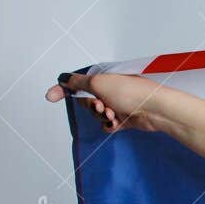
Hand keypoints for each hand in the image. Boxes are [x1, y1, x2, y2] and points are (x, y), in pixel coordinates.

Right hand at [43, 70, 170, 133]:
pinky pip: (108, 125)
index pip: (77, 84)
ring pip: (97, 115)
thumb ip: (78, 82)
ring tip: (112, 114)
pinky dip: (109, 125)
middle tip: (101, 106)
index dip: (63, 90)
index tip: (50, 97)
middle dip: (90, 106)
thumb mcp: (98, 83)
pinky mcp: (124, 119)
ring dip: (101, 116)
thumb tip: (63, 78)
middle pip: (86, 102)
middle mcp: (109, 91)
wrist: (155, 109)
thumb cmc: (129, 92)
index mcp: (103, 79)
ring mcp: (117, 105)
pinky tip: (116, 124)